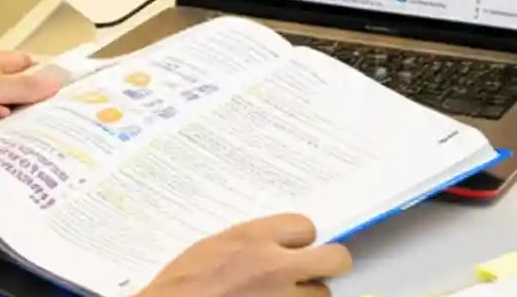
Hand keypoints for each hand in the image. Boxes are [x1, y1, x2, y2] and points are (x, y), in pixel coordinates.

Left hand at [0, 51, 66, 150]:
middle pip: (15, 92)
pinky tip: (21, 152)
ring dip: (21, 125)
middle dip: (37, 104)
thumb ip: (23, 86)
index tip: (70, 88)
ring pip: (4, 115)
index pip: (22, 63)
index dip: (43, 70)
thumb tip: (61, 78)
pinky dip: (5, 140)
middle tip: (69, 123)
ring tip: (53, 141)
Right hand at [137, 214, 351, 296]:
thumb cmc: (182, 285)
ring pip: (322, 294)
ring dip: (307, 294)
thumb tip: (276, 244)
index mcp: (253, 239)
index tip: (293, 245)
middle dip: (328, 262)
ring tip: (282, 294)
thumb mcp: (213, 247)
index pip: (305, 226)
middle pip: (335, 259)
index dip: (300, 238)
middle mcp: (275, 266)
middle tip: (315, 268)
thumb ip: (250, 243)